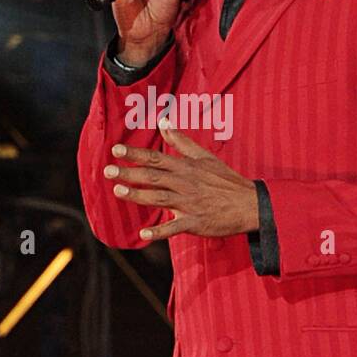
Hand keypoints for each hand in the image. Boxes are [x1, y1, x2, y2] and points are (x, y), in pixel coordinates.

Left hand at [102, 121, 258, 240]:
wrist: (249, 204)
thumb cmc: (226, 180)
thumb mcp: (205, 156)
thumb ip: (181, 141)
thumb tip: (163, 121)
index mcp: (186, 167)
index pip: (156, 158)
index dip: (135, 154)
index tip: (116, 150)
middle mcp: (185, 183)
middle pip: (153, 176)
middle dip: (128, 173)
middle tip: (107, 170)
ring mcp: (190, 203)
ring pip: (159, 198)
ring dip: (137, 195)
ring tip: (117, 192)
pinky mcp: (196, 222)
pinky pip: (175, 227)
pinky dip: (160, 232)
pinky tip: (144, 234)